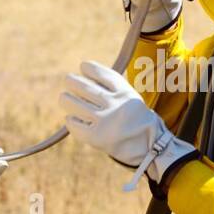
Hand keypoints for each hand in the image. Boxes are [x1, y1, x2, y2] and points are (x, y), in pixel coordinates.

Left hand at [60, 60, 196, 190]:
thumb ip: (114, 88)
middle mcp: (115, 105)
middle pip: (85, 87)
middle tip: (68, 79)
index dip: (89, 68)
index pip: (102, 74)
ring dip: (66, 99)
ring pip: (75, 104)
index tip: (83, 66)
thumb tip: (87, 76)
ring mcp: (105, 121)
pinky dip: (70, 120)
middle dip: (72, 81)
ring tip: (64, 97)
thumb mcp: (132, 98)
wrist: (149, 147)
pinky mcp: (96, 137)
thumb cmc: (137, 120)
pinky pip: (75, 124)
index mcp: (125, 93)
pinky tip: (71, 118)